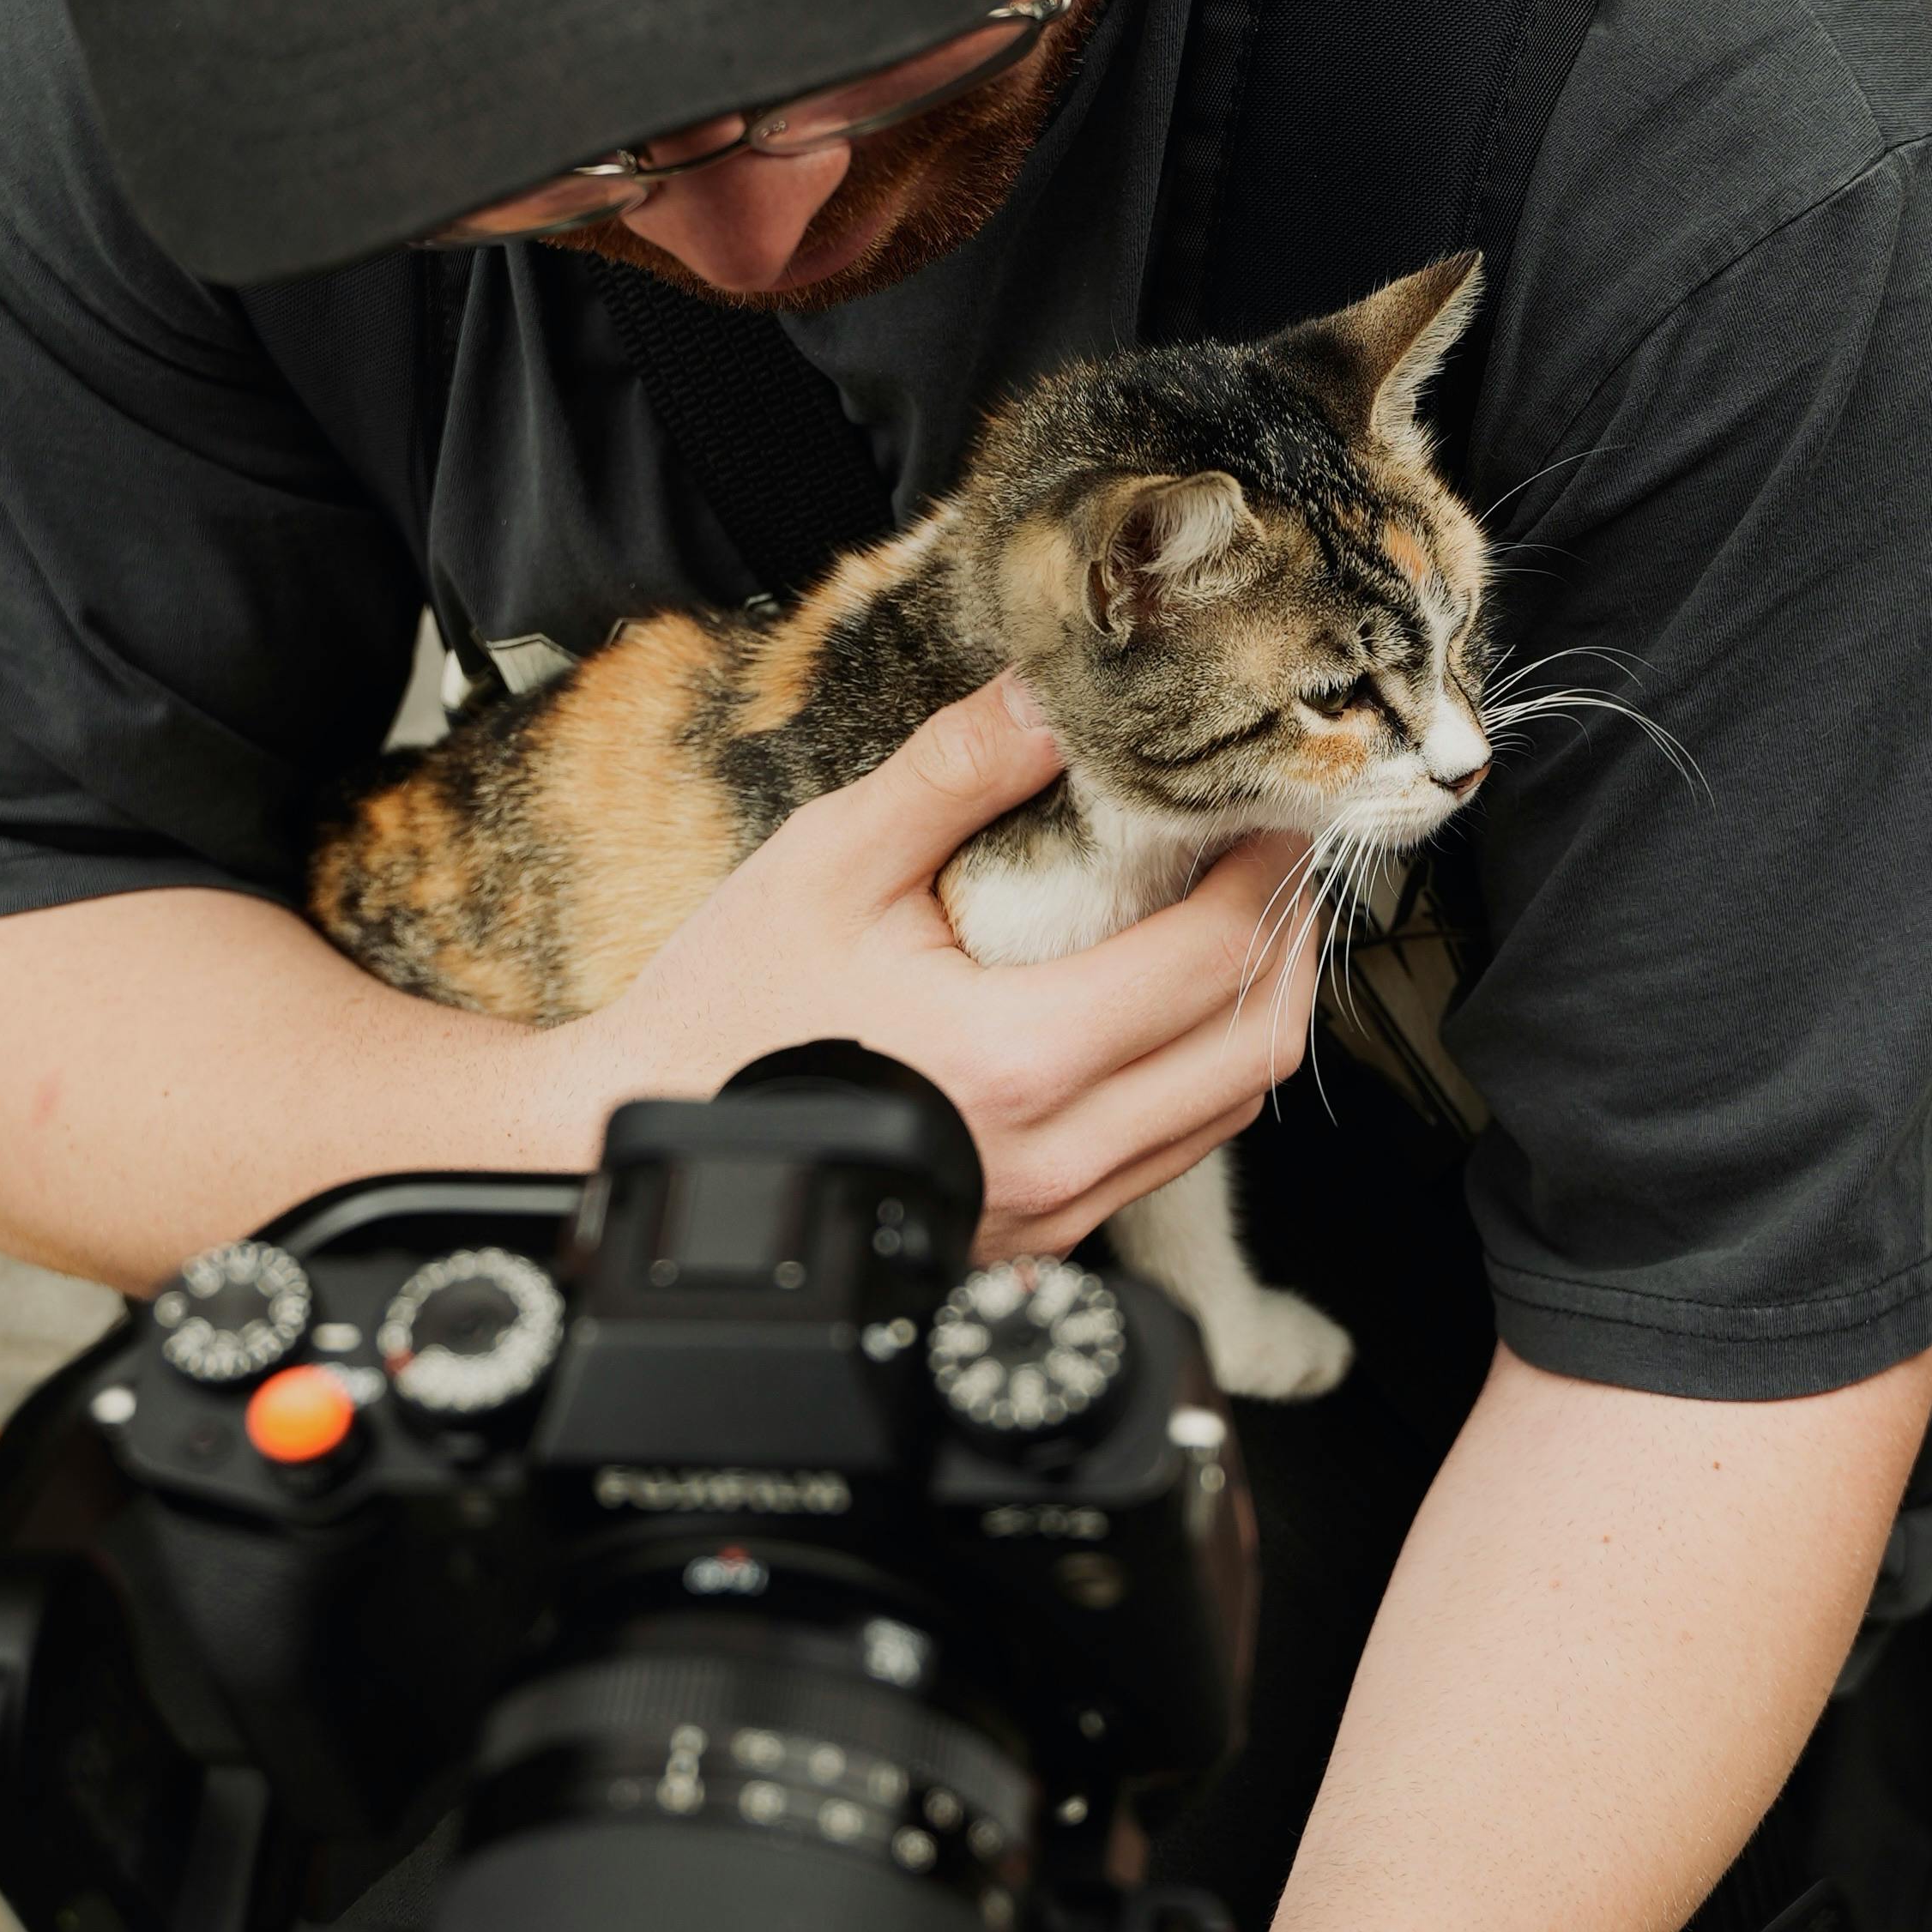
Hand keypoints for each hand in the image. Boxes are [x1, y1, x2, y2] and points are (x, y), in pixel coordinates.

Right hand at [565, 677, 1319, 1258]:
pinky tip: (1157, 1015)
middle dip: (1289, 945)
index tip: (1278, 807)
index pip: (1215, 959)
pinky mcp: (1036, 1235)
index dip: (1269, 872)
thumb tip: (1052, 695)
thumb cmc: (724, 1016)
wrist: (642, 1141)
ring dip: (1248, 1015)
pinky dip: (1192, 1082)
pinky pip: (1164, 1158)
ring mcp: (1051, 1210)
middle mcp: (1056, 1154)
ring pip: (1225, 1116)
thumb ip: (955, 772)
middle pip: (1257, 1052)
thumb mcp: (830, 863)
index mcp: (1020, 1059)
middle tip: (1275, 861)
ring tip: (1228, 923)